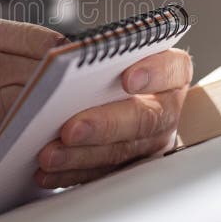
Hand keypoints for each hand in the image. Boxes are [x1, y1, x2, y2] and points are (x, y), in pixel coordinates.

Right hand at [0, 18, 63, 221]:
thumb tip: (43, 48)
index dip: (27, 34)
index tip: (59, 41)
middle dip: (42, 65)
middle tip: (74, 69)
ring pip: (5, 97)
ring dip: (44, 96)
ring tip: (69, 94)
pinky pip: (3, 133)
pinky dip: (32, 126)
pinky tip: (49, 124)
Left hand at [35, 48, 192, 188]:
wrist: (93, 91)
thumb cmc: (97, 63)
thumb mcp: (96, 48)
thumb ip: (90, 47)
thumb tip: (62, 49)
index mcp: (169, 71)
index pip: (173, 69)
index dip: (155, 73)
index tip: (128, 78)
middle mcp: (164, 108)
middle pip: (145, 119)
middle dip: (105, 125)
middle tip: (71, 128)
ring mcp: (149, 141)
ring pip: (121, 152)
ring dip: (81, 155)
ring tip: (49, 154)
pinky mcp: (127, 166)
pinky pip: (101, 174)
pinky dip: (70, 173)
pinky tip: (46, 171)